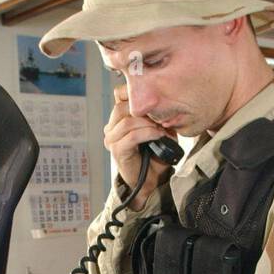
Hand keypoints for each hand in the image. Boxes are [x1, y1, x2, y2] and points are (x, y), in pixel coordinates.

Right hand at [104, 85, 176, 210]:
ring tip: (161, 129)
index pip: (119, 96)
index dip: (134, 93)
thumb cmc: (155, 154)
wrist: (152, 180)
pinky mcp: (117, 151)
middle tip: (160, 117)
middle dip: (143, 110)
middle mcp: (111, 128)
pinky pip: (131, 136)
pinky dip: (147, 134)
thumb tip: (162, 100)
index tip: (154, 98)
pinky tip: (158, 136)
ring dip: (147, 123)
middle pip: (121, 107)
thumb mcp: (159, 128)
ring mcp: (112, 140)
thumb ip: (155, 114)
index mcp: (118, 120)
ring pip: (127, 122)